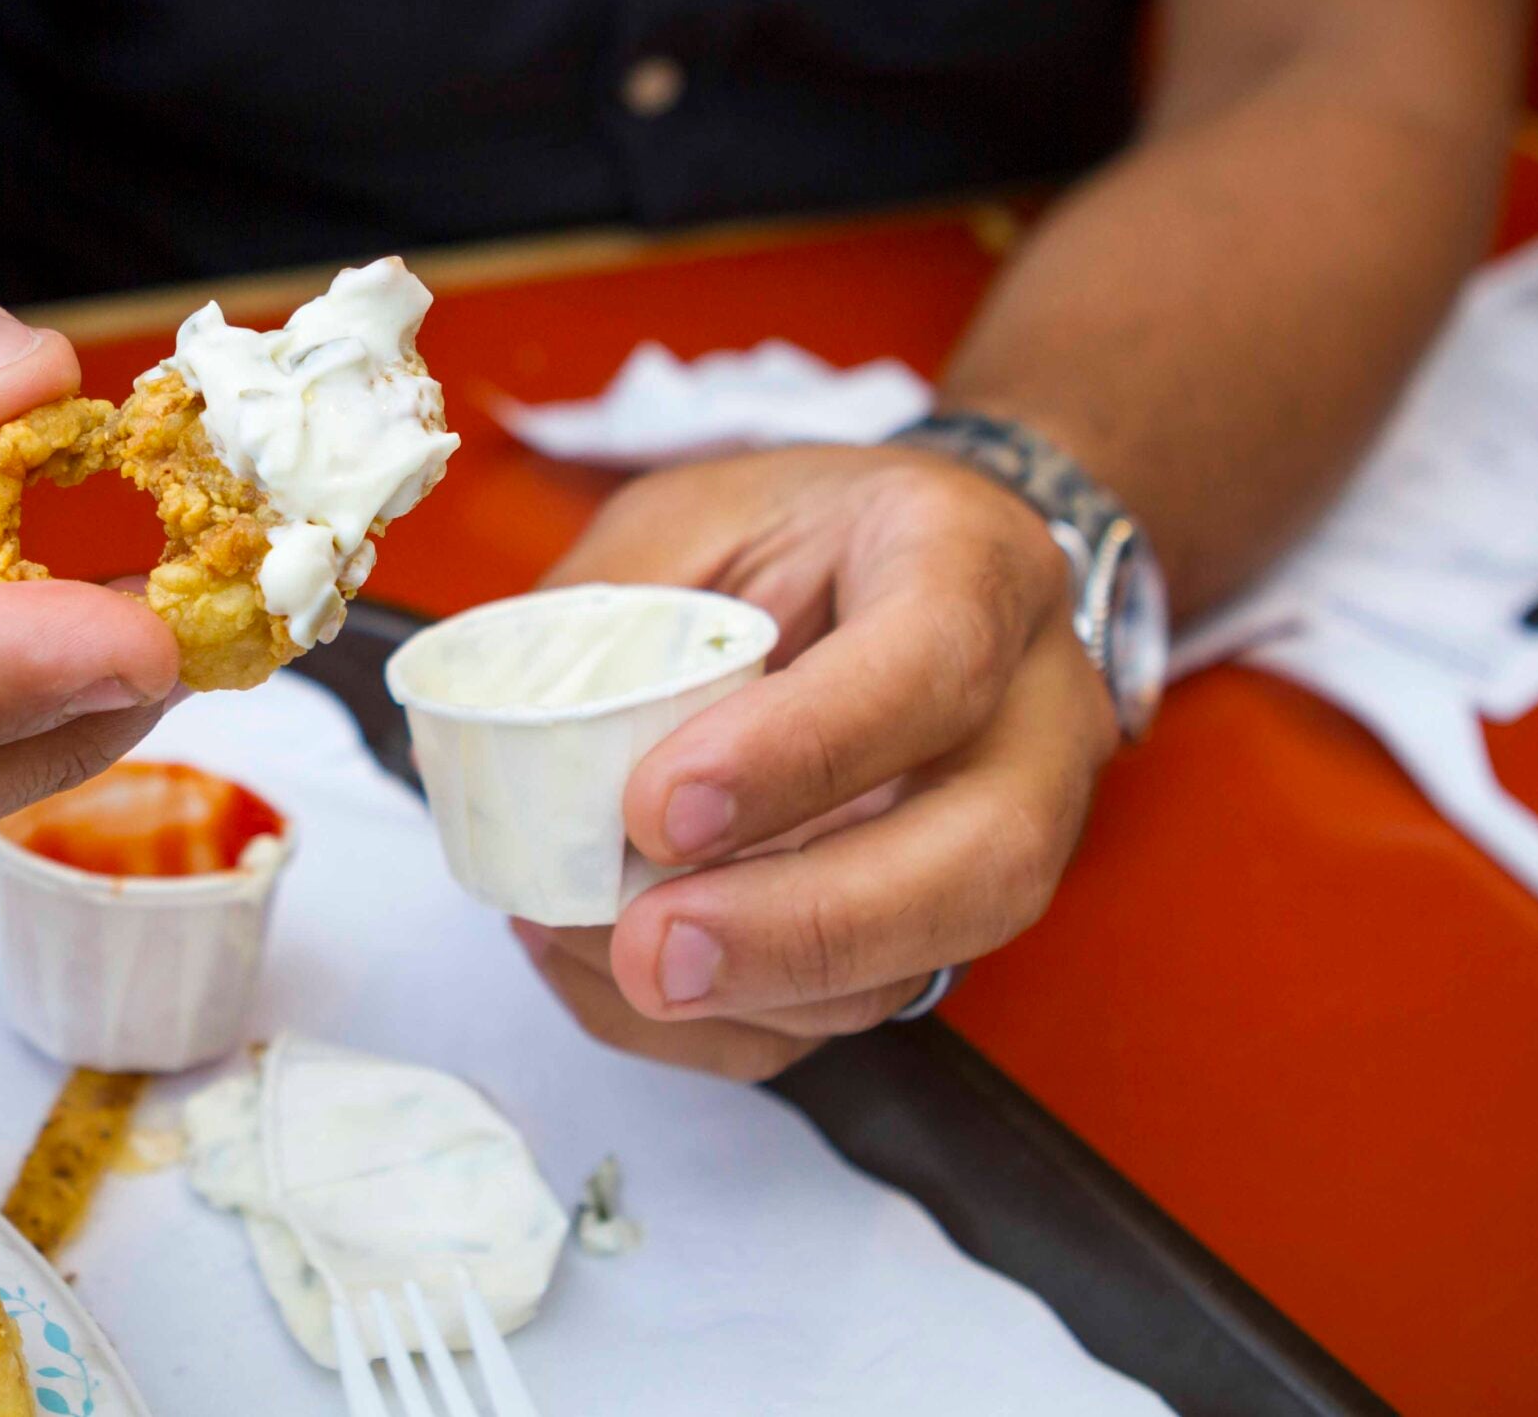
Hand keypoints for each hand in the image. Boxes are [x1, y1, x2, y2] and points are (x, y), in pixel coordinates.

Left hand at [516, 445, 1117, 1079]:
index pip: (926, 667)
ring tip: (597, 955)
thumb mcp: (697, 514)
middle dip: (804, 929)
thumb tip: (509, 740)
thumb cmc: (797, 537)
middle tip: (648, 950)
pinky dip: (722, 1023)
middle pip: (981, 861)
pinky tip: (610, 979)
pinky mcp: (945, 921)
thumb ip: (618, 611)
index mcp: (972, 567)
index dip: (798, 754)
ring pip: (924, 962)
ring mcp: (1009, 830)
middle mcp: (1028, 714)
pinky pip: (852, 1014)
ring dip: (749, 992)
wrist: (899, 571)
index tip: (657, 811)